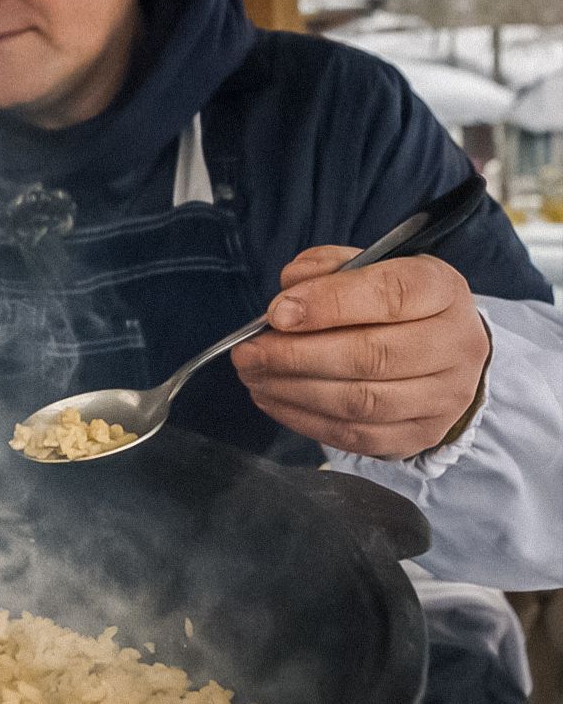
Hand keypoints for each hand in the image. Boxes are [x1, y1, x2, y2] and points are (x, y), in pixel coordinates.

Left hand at [232, 246, 488, 457]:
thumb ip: (329, 268)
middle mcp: (455, 345)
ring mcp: (443, 397)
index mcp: (443, 290)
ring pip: (361, 401)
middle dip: (296, 356)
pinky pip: (354, 435)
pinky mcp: (419, 435)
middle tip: (248, 353)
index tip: (277, 313)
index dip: (329, 304)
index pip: (391, 294)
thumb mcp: (371, 268)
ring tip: (254, 376)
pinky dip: (303, 419)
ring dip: (293, 390)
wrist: (443, 354)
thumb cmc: (395, 306)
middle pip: (371, 356)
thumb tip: (290, 287)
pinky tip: (272, 399)